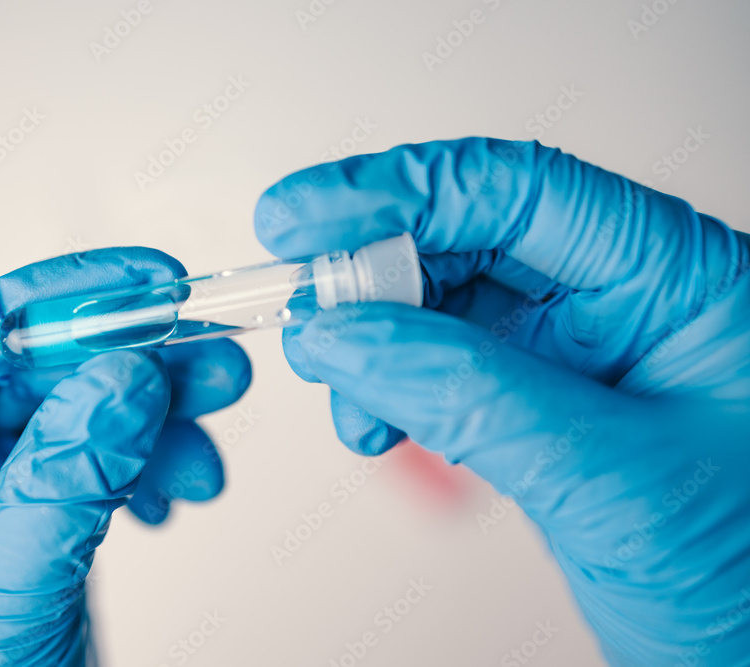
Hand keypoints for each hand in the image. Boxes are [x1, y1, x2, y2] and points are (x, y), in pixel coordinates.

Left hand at [0, 248, 250, 665]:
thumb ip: (61, 479)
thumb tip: (122, 378)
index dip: (43, 304)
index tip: (130, 285)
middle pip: (37, 373)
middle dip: (128, 354)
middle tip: (202, 344)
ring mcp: (0, 494)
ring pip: (88, 408)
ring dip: (162, 402)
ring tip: (219, 399)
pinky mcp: (56, 518)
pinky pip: (115, 458)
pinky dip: (161, 458)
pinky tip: (184, 482)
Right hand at [255, 138, 749, 665]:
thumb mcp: (609, 477)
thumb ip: (469, 395)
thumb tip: (347, 335)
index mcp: (676, 277)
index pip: (519, 190)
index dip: (400, 190)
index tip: (306, 214)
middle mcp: (624, 301)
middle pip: (468, 237)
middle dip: (370, 266)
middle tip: (302, 300)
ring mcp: (578, 355)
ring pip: (442, 302)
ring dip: (369, 333)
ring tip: (333, 376)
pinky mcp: (539, 408)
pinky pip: (440, 367)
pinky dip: (387, 385)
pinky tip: (371, 416)